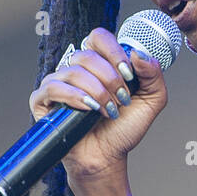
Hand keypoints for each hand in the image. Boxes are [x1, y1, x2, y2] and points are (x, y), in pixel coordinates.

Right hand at [28, 26, 168, 185]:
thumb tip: (138, 53)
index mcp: (99, 64)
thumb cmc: (124, 129)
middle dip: (110, 79)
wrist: (108, 158)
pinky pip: (53, 86)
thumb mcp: (151, 101)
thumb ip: (153, 75)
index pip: (98, 38)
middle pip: (87, 55)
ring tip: (108, 111)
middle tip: (121, 100)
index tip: (128, 74)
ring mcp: (57, 84)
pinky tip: (88, 109)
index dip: (114, 52)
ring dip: (97, 92)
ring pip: (73, 71)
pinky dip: (74, 97)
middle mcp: (76, 70)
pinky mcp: (42, 101)